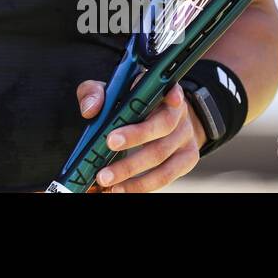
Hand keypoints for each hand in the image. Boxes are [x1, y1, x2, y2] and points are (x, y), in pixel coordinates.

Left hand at [75, 78, 206, 192]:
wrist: (163, 120)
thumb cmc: (131, 104)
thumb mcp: (110, 91)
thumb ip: (95, 92)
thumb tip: (90, 110)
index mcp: (161, 90)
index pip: (167, 88)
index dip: (171, 94)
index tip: (170, 97)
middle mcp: (178, 113)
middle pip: (162, 124)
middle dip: (136, 135)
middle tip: (109, 143)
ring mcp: (185, 137)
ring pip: (162, 155)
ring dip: (133, 171)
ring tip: (106, 179)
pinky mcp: (186, 159)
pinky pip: (166, 176)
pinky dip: (141, 185)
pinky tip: (121, 189)